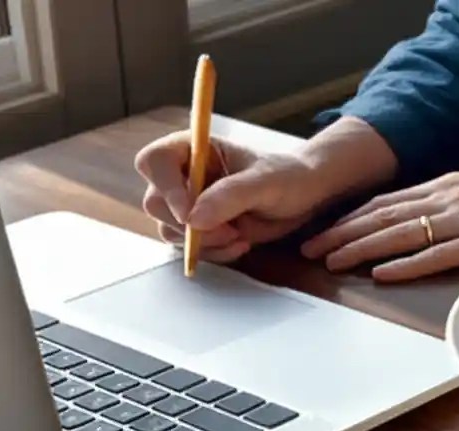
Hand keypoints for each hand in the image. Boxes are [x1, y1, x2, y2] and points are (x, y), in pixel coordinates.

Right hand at [134, 116, 397, 264]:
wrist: (305, 197)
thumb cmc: (288, 177)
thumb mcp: (265, 182)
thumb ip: (231, 195)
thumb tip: (193, 218)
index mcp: (192, 148)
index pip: (153, 161)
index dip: (165, 188)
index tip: (191, 213)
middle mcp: (183, 175)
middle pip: (155, 203)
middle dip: (189, 225)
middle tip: (228, 230)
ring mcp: (189, 203)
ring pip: (169, 229)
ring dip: (203, 243)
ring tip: (239, 237)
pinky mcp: (200, 228)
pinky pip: (190, 247)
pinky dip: (213, 253)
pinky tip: (241, 244)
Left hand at [300, 171, 458, 281]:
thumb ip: (454, 204)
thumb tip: (424, 221)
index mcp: (451, 184)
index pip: (388, 201)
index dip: (351, 217)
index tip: (324, 230)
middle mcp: (452, 196)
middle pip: (384, 216)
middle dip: (342, 232)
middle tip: (310, 247)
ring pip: (401, 233)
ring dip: (361, 248)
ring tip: (332, 260)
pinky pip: (437, 254)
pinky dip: (406, 264)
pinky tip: (381, 273)